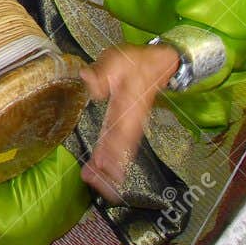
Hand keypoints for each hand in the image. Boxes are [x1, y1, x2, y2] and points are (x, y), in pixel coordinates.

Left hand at [77, 43, 181, 201]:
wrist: (158, 63)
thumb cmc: (134, 61)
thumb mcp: (116, 59)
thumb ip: (102, 71)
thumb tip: (87, 78)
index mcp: (128, 103)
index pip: (120, 130)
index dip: (113, 149)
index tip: (105, 167)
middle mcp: (131, 118)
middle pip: (121, 147)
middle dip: (110, 167)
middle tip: (97, 185)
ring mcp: (130, 123)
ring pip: (121, 149)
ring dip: (111, 168)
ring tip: (98, 185)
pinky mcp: (127, 124)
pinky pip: (120, 145)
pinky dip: (112, 158)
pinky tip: (102, 170)